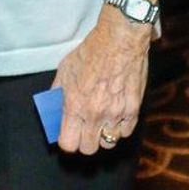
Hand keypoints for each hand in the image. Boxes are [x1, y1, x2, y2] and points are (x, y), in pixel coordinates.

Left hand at [51, 7, 151, 154]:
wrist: (119, 40)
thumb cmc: (90, 51)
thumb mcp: (65, 69)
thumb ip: (58, 92)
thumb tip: (54, 109)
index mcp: (75, 104)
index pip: (68, 143)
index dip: (66, 140)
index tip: (67, 133)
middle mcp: (95, 114)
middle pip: (89, 149)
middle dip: (84, 140)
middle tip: (84, 128)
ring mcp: (116, 114)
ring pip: (109, 143)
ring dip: (103, 135)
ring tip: (101, 120)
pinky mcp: (133, 111)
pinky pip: (125, 132)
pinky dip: (120, 127)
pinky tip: (115, 113)